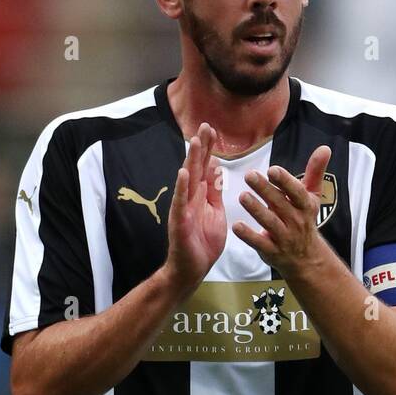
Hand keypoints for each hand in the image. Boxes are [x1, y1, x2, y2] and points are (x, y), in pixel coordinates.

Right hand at [165, 122, 226, 292]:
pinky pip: (180, 202)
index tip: (213, 130)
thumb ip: (214, 191)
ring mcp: (183, 208)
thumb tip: (215, 168)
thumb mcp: (216, 213)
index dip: (209, 149)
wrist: (192, 269)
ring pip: (187, 180)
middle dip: (201, 147)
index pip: (205, 167)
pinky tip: (183, 173)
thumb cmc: (203, 243)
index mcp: (201, 195)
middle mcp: (190, 197)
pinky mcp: (179, 221)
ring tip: (195, 141)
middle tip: (206, 125)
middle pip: (196, 167)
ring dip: (191, 160)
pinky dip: (182, 188)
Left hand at [232, 144, 332, 276]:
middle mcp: (296, 221)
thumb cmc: (305, 219)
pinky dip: (249, 236)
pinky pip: (260, 243)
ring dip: (256, 210)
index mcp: (305, 206)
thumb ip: (315, 171)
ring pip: (270, 223)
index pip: (297, 192)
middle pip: (280, 204)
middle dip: (265, 190)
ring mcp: (284, 238)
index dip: (285, 181)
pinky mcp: (272, 251)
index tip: (272, 170)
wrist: (307, 258)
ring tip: (242, 196)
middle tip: (249, 175)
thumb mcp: (313, 196)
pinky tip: (237, 226)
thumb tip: (325, 148)